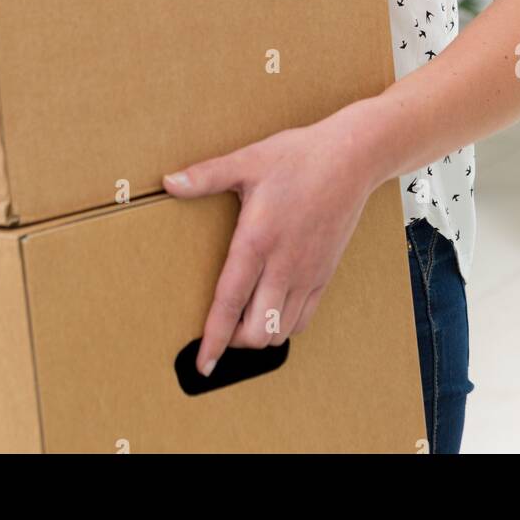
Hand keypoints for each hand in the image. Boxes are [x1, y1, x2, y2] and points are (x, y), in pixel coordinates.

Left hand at [162, 102, 377, 378]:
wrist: (351, 157)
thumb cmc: (298, 157)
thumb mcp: (247, 161)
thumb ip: (206, 176)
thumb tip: (169, 182)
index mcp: (258, 240)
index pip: (230, 303)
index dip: (214, 338)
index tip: (203, 363)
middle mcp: (284, 265)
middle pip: (258, 331)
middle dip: (234, 341)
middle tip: (221, 330)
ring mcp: (308, 273)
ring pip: (281, 331)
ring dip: (260, 336)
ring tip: (243, 323)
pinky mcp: (325, 273)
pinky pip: (304, 319)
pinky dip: (284, 327)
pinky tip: (272, 311)